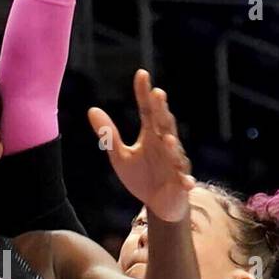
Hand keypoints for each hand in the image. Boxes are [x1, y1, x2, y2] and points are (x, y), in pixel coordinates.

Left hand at [88, 70, 194, 221]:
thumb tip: (91, 109)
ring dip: (172, 146)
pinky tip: (186, 182)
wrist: (159, 204)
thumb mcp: (120, 156)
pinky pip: (184, 180)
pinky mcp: (181, 183)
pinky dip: (185, 180)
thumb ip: (109, 135)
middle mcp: (166, 144)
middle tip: (158, 95)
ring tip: (167, 139)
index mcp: (151, 134)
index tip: (142, 74)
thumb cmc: (141, 177)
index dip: (144, 93)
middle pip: (164, 124)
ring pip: (175, 152)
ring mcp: (175, 163)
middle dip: (162, 111)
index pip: (148, 110)